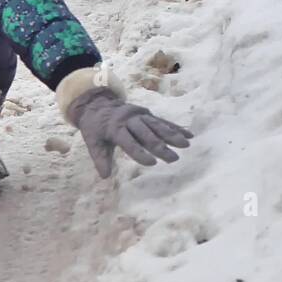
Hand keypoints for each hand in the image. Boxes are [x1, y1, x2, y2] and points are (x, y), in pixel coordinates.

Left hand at [67, 87, 193, 178]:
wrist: (97, 104)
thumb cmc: (95, 127)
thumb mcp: (92, 142)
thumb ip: (100, 159)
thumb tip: (105, 176)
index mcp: (115, 128)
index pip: (129, 142)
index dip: (140, 153)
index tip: (153, 163)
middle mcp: (130, 120)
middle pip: (147, 134)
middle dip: (161, 146)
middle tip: (174, 158)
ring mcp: (140, 115)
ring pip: (157, 126)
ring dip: (172, 135)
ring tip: (185, 144)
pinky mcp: (148, 114)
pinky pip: (163, 121)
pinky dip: (176, 127)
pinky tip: (188, 134)